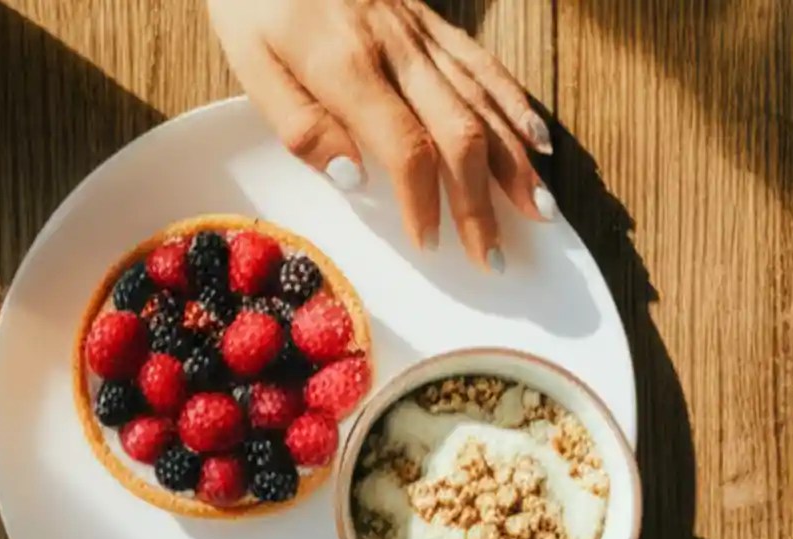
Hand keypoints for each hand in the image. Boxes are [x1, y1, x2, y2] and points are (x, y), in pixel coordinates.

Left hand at [208, 0, 556, 270]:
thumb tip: (357, 180)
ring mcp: (419, 32)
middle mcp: (397, 50)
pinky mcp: (428, 19)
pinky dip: (517, 104)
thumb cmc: (252, 3)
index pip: (407, 149)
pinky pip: (484, 64)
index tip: (434, 245)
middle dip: (483, 202)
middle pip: (460, 134)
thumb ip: (302, 125)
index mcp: (348, 69)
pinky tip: (538, 140)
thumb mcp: (251, 65)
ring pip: (484, 101)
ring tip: (540, 212)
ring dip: (515, 162)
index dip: (427, 203)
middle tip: (495, 258)